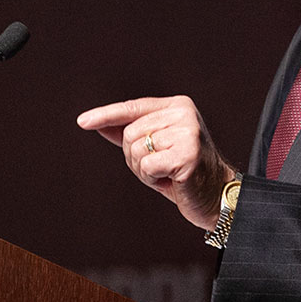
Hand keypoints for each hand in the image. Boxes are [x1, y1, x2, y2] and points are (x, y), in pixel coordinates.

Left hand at [76, 96, 237, 231]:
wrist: (217, 196)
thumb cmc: (184, 172)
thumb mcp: (155, 148)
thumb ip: (131, 133)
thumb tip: (98, 124)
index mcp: (177, 105)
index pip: (133, 107)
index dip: (105, 115)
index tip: (82, 122)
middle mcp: (183, 113)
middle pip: (130, 133)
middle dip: (135, 157)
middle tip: (159, 168)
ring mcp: (188, 131)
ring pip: (136, 149)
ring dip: (144, 170)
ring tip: (167, 174)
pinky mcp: (188, 153)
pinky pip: (146, 166)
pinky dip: (152, 179)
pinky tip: (172, 180)